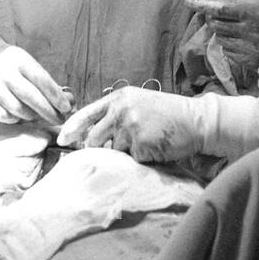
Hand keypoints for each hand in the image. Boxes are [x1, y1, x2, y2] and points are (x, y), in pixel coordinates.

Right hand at [0, 46, 71, 124]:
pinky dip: (16, 119)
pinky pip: (5, 117)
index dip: (55, 96)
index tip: (66, 108)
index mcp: (18, 59)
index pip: (41, 79)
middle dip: (48, 111)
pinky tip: (19, 114)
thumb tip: (70, 102)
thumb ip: (50, 85)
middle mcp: (2, 70)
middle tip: (58, 120)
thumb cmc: (14, 70)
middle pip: (30, 96)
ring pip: (18, 109)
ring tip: (37, 115)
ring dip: (32, 116)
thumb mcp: (30, 68)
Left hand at [56, 87, 201, 162]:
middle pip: (94, 138)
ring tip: (148, 141)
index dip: (71, 128)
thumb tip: (91, 135)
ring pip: (114, 152)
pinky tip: (156, 148)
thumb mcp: (139, 104)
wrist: (197, 121)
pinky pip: (132, 160)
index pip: (86, 114)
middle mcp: (121, 111)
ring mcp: (130, 127)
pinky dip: (142, 159)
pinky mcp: (141, 144)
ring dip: (128, 153)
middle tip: (119, 149)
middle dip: (99, 149)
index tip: (61, 139)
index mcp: (119, 98)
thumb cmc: (168, 114)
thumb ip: (115, 114)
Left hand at [185, 0, 258, 70]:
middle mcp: (253, 30)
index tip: (188, 2)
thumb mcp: (255, 3)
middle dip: (212, 20)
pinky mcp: (250, 62)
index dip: (203, 5)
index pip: (221, 9)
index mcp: (254, 12)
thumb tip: (209, 0)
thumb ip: (231, 2)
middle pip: (216, 25)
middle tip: (218, 17)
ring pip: (220, 40)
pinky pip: (227, 52)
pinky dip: (229, 46)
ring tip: (237, 30)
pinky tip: (243, 42)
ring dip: (222, 34)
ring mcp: (252, 48)